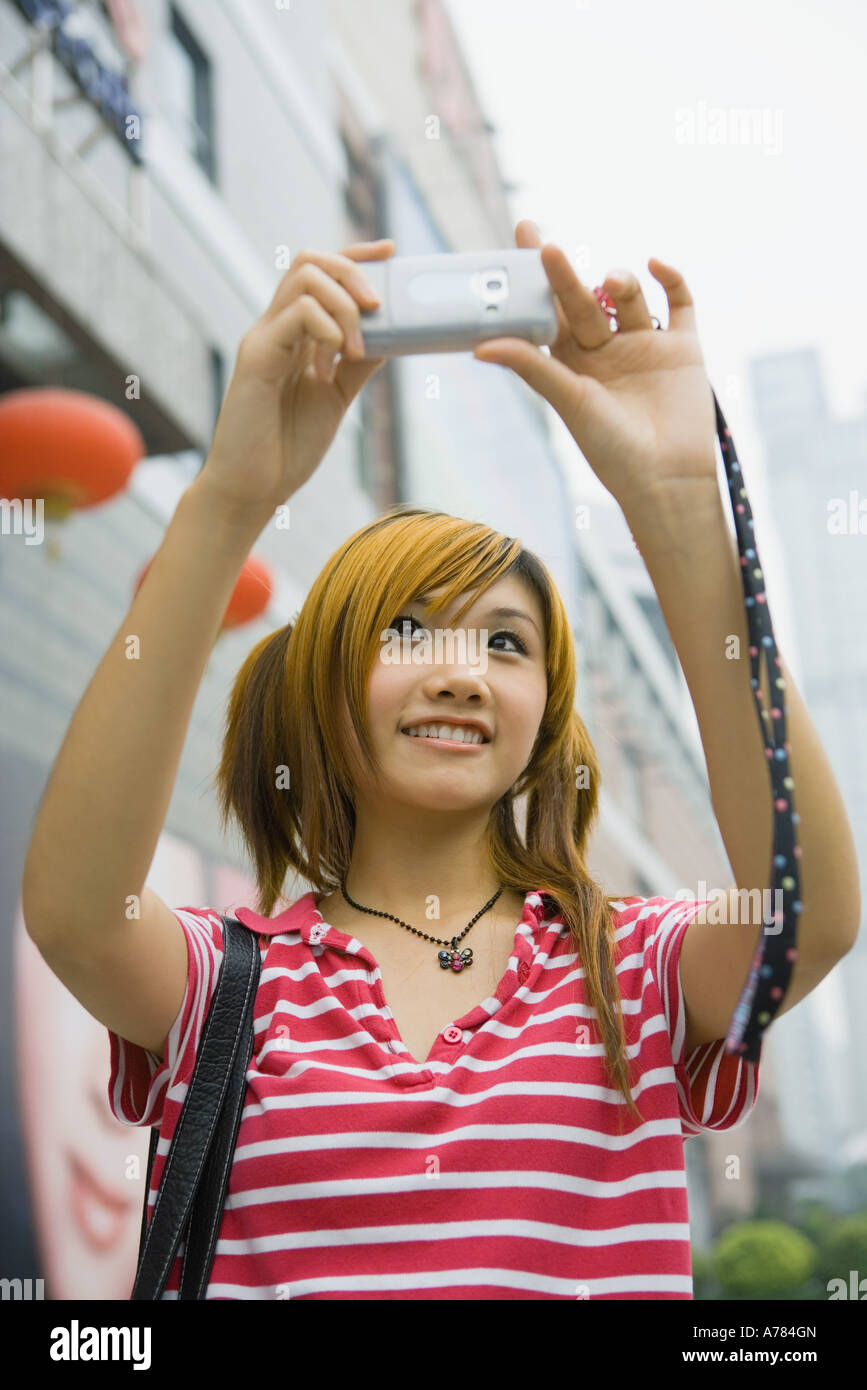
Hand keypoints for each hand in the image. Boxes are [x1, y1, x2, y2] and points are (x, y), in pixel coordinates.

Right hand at [199, 238, 395, 517]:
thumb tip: (393, 334)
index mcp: (294, 335)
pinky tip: (336, 359)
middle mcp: (276, 328)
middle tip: (377, 307)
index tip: (390, 250)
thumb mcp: (336, 397)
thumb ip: (358, 364)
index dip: (356, 254)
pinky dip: (327, 327)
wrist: (253, 488)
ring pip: (303, 278)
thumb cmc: (287, 447)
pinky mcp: (256, 357)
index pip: (320, 272)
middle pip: (310, 262)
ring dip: (343, 303)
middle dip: (353, 271)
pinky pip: (296, 315)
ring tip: (357, 347)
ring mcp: (264, 339)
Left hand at [473, 221, 717, 516]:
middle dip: (563, 272)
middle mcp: (607, 350)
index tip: (521, 236)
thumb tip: (480, 345)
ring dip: (621, 281)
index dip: (536, 278)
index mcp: (574, 363)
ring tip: (613, 283)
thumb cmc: (611, 449)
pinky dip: (671, 280)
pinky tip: (656, 264)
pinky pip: (680, 303)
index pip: (549, 312)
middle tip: (544, 244)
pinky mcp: (684, 349)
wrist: (666, 477)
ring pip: (630, 296)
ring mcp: (646, 346)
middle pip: (583, 299)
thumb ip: (532, 367)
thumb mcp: (568, 402)